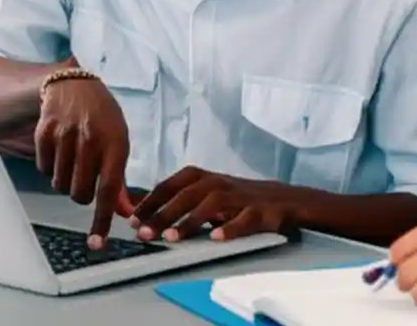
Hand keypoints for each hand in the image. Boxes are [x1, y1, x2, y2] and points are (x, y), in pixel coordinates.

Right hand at [34, 77, 134, 247]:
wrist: (75, 84)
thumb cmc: (102, 117)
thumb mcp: (119, 142)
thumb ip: (119, 179)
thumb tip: (126, 214)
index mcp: (115, 143)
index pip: (108, 190)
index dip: (101, 219)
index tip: (97, 243)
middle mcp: (91, 139)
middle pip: (80, 192)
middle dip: (81, 195)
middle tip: (84, 179)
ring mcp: (65, 134)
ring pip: (60, 184)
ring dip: (65, 181)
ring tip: (73, 160)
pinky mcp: (44, 132)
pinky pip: (43, 168)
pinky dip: (50, 167)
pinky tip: (59, 149)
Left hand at [129, 166, 303, 242]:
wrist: (285, 199)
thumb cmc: (238, 198)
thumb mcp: (208, 194)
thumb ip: (181, 202)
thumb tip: (145, 218)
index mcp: (203, 177)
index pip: (170, 186)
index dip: (150, 201)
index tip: (131, 219)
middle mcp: (219, 183)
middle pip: (187, 196)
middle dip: (163, 214)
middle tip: (143, 233)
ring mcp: (240, 196)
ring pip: (211, 205)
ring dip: (190, 221)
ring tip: (172, 237)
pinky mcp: (260, 211)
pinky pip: (243, 219)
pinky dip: (230, 228)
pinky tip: (216, 238)